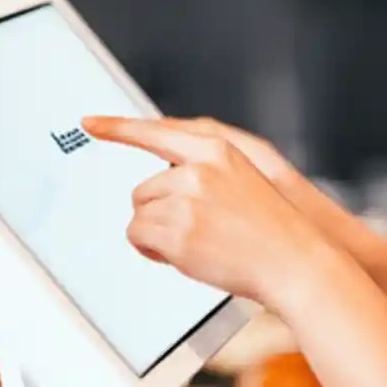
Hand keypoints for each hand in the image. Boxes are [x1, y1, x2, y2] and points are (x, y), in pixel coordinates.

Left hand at [82, 115, 342, 310]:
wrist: (295, 262)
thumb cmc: (274, 231)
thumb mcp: (244, 181)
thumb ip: (204, 172)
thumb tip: (164, 180)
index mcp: (217, 150)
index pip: (158, 132)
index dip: (119, 128)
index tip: (91, 123)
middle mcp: (199, 168)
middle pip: (144, 189)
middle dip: (159, 214)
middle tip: (194, 232)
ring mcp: (188, 199)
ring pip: (139, 214)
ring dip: (157, 234)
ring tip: (197, 245)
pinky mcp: (178, 230)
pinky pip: (139, 237)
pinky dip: (153, 251)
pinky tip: (187, 256)